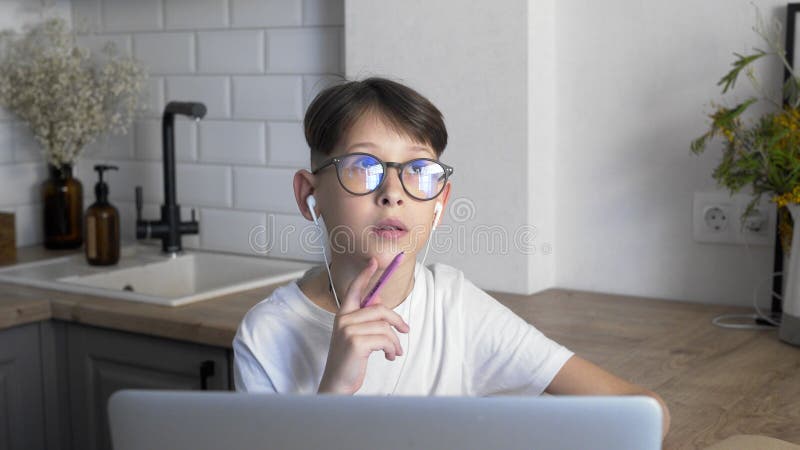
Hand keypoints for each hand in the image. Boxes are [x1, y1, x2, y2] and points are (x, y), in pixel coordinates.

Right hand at [317, 257, 409, 394]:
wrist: (338, 384)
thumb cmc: (349, 361)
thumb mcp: (357, 337)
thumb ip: (367, 320)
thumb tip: (381, 304)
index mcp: (343, 315)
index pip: (354, 290)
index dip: (364, 275)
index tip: (374, 261)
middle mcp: (343, 319)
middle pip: (380, 309)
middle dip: (397, 321)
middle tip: (405, 331)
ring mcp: (348, 330)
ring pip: (385, 326)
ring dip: (395, 341)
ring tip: (393, 352)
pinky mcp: (355, 342)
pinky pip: (385, 339)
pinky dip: (391, 349)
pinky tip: (389, 357)